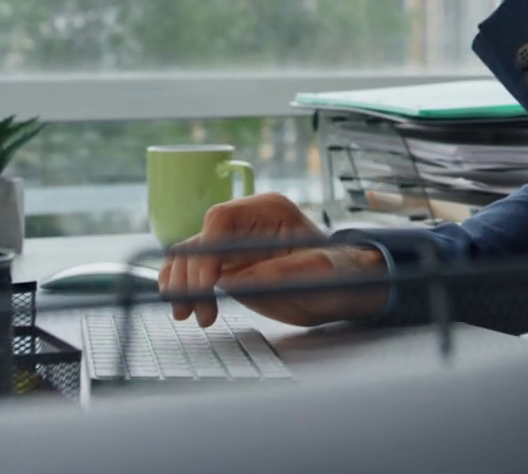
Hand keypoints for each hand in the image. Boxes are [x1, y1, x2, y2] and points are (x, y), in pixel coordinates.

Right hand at [157, 193, 387, 327]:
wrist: (344, 290)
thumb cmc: (339, 275)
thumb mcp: (319, 272)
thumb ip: (280, 272)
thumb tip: (232, 281)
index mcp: (268, 211)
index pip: (221, 219)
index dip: (206, 250)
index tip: (208, 284)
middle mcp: (245, 224)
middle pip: (199, 240)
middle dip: (191, 276)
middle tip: (197, 310)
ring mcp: (233, 246)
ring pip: (189, 258)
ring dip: (182, 286)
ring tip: (191, 316)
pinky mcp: (227, 268)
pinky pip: (193, 274)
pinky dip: (184, 290)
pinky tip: (186, 309)